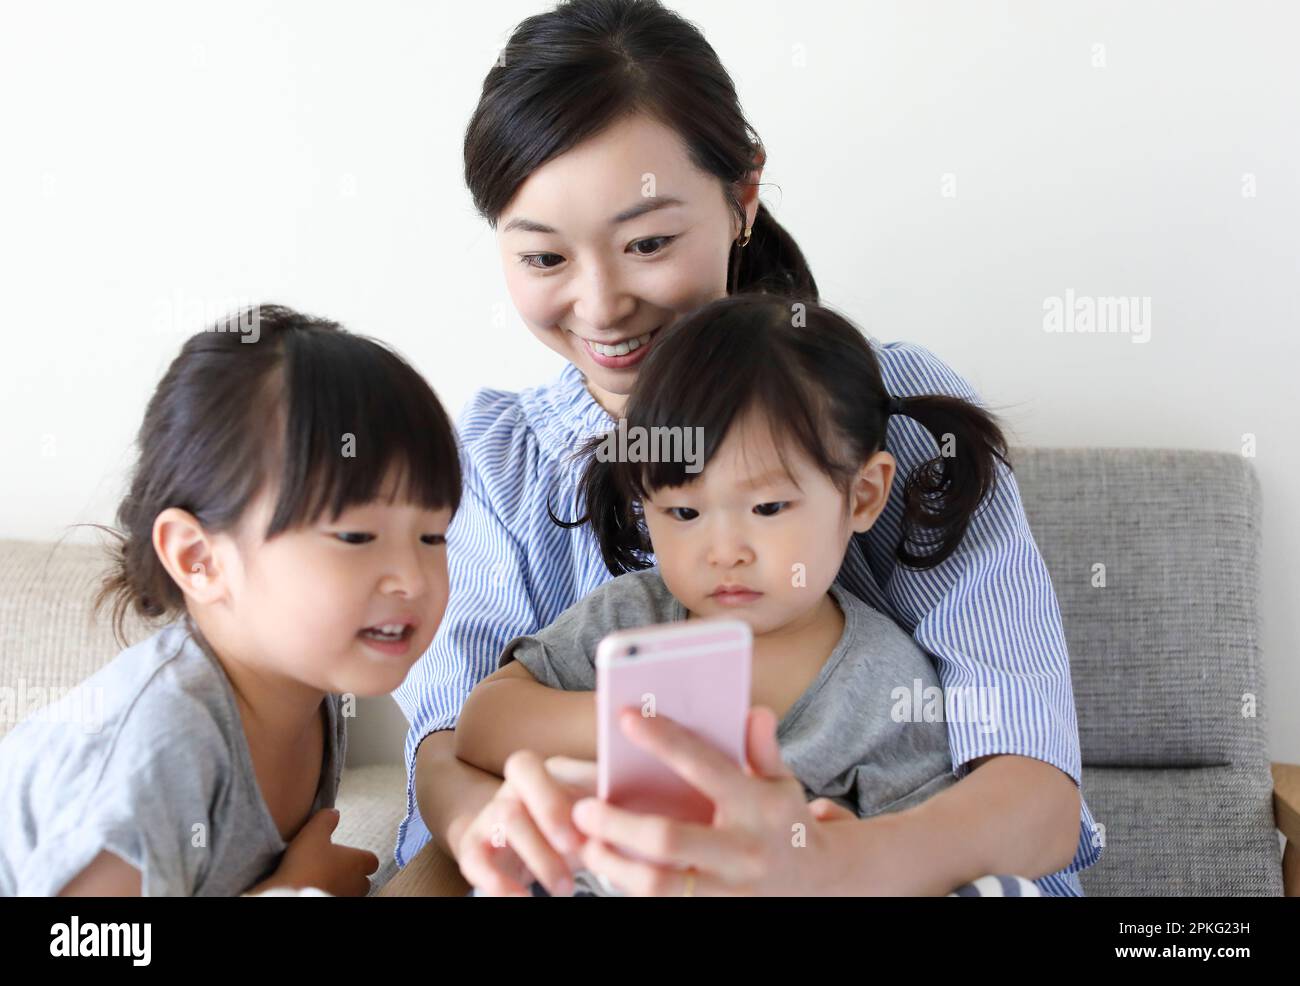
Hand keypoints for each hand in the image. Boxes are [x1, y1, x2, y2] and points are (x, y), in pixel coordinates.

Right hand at [256, 808, 377, 896]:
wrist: (293, 896)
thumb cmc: (307, 864)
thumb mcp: (313, 833)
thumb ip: (326, 820)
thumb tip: (334, 813)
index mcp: (358, 862)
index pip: (372, 861)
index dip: (362, 857)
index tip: (349, 854)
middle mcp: (358, 883)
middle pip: (364, 880)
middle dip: (353, 875)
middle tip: (335, 868)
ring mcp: (347, 897)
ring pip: (351, 892)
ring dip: (341, 886)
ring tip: (323, 879)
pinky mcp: (334, 904)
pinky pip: (336, 898)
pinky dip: (330, 894)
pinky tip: (315, 888)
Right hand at [454, 751, 596, 896]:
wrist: (526, 852)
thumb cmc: (572, 829)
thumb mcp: (592, 815)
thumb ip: (610, 805)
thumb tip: (638, 809)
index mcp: (548, 770)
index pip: (553, 761)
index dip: (574, 790)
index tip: (598, 824)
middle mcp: (515, 785)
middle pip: (520, 769)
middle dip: (550, 806)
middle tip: (576, 845)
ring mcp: (491, 814)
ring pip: (505, 816)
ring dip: (539, 855)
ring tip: (566, 888)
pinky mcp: (473, 847)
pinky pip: (473, 859)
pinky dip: (497, 882)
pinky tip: (524, 899)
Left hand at [570, 706, 854, 895]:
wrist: (820, 883)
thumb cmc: (785, 820)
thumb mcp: (782, 781)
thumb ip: (763, 748)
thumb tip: (754, 711)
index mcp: (759, 805)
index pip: (704, 766)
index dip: (663, 740)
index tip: (624, 719)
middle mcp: (745, 850)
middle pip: (668, 840)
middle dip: (618, 824)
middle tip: (583, 810)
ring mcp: (732, 890)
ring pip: (660, 885)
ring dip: (615, 866)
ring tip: (588, 845)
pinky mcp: (720, 914)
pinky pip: (667, 905)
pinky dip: (633, 889)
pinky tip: (612, 870)